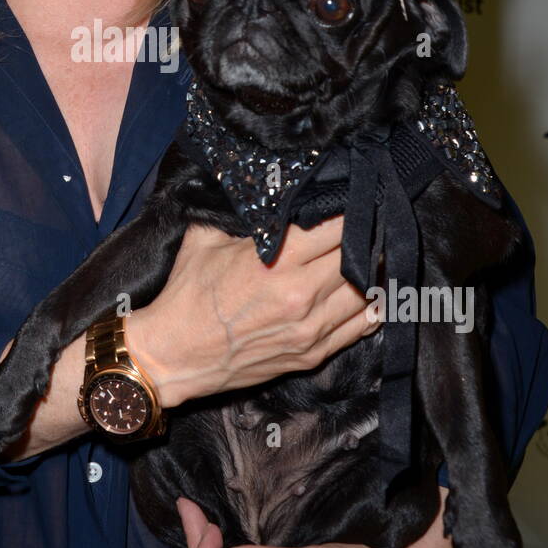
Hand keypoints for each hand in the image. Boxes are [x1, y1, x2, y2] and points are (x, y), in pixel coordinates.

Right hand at [129, 215, 377, 408]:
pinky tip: (373, 292)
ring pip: (365, 292)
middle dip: (364, 237)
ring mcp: (309, 328)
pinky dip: (372, 307)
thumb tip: (263, 192)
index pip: (334, 227)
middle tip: (368, 223)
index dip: (348, 210)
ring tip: (373, 254)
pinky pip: (360, 326)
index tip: (352, 200)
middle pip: (355, 257)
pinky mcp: (312, 353)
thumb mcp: (206, 239)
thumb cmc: (187, 295)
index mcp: (275, 262)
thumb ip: (242, 217)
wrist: (174, 355)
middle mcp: (299, 295)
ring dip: (372, 270)